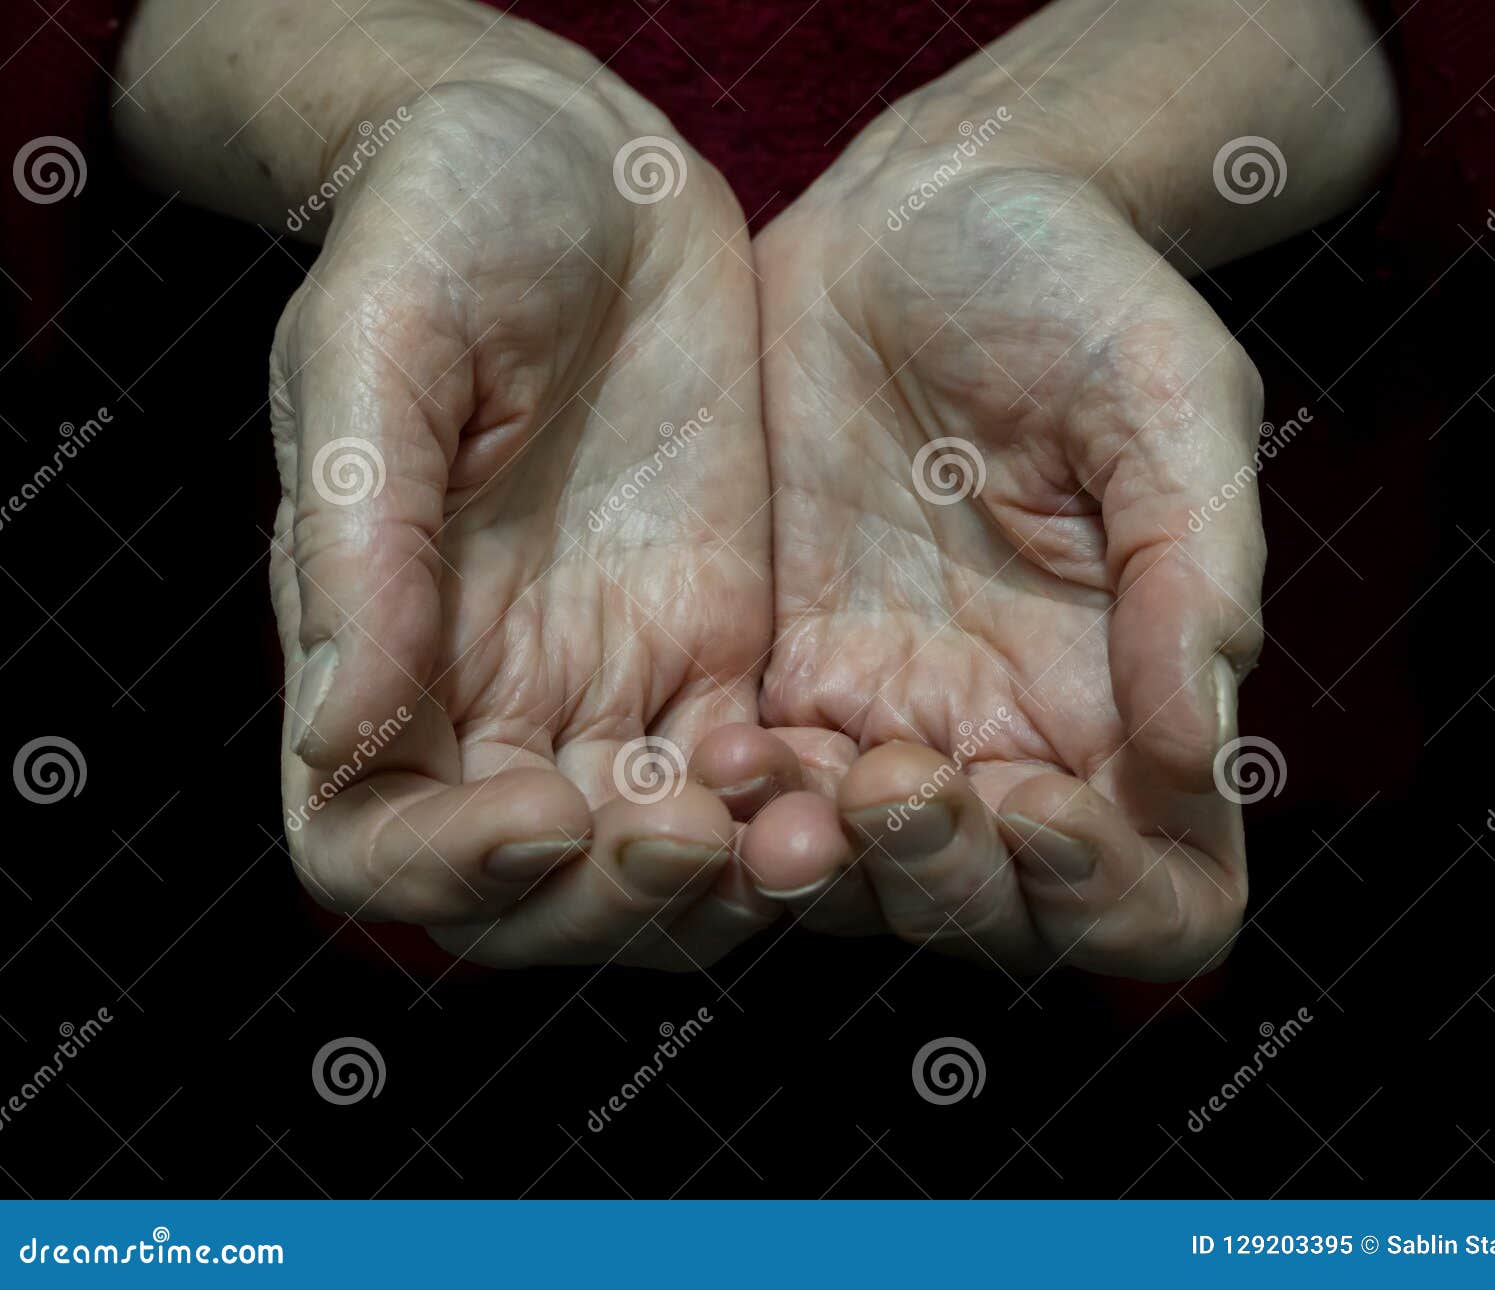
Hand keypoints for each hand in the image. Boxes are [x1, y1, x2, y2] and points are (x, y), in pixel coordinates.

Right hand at [112, 0, 784, 967]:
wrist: (584, 172)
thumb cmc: (441, 230)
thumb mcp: (377, 357)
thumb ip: (358, 551)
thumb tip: (340, 738)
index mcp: (374, 652)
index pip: (375, 842)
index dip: (448, 872)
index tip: (548, 821)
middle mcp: (490, 698)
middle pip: (534, 890)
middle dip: (611, 900)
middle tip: (698, 844)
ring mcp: (612, 681)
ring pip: (659, 856)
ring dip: (723, 879)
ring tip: (802, 836)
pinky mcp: (718, 646)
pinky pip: (754, 774)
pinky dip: (795, 803)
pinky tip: (847, 774)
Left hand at [727, 0, 1395, 980]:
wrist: (923, 222)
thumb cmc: (1079, 294)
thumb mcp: (1169, 403)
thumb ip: (1195, 573)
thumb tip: (1200, 751)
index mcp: (1131, 704)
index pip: (1160, 897)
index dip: (1105, 895)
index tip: (1036, 802)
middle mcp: (1009, 741)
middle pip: (988, 912)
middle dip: (936, 880)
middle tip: (887, 780)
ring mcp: (885, 718)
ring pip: (854, 880)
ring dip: (814, 862)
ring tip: (765, 770)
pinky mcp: (779, 676)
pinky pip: (752, 796)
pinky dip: (730, 806)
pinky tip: (710, 742)